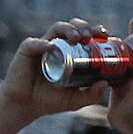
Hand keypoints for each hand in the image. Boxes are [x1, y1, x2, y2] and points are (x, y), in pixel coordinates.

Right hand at [0, 20, 117, 120]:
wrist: (26, 106)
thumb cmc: (53, 100)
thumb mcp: (77, 100)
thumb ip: (92, 95)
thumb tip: (105, 83)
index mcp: (73, 52)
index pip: (86, 35)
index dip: (95, 31)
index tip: (105, 35)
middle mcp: (59, 46)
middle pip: (73, 27)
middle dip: (83, 27)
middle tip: (90, 36)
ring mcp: (43, 47)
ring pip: (56, 29)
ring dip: (68, 29)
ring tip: (76, 37)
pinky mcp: (27, 52)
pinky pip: (34, 44)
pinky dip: (43, 43)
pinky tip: (51, 47)